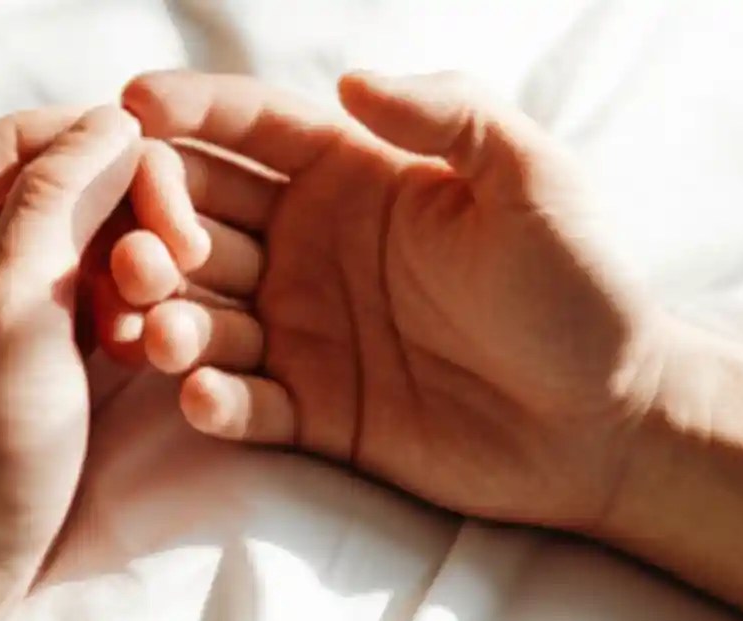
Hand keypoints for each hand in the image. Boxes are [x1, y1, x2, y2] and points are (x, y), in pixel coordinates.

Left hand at [0, 105, 142, 597]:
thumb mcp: (15, 312)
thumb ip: (60, 204)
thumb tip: (114, 123)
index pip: (20, 140)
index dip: (101, 148)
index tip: (171, 185)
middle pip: (53, 189)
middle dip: (124, 220)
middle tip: (178, 264)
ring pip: (76, 244)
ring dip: (128, 272)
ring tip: (150, 325)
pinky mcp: (13, 346)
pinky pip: (79, 297)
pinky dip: (117, 313)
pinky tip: (140, 348)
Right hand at [105, 71, 669, 531]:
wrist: (607, 419)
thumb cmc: (579, 287)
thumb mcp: (530, 179)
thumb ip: (447, 115)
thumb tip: (352, 79)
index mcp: (354, 177)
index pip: (251, 130)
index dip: (193, 111)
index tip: (136, 106)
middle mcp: (311, 247)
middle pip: (200, 218)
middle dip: (156, 224)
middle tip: (146, 251)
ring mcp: (305, 330)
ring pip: (204, 311)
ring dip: (169, 316)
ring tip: (163, 331)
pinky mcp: (313, 410)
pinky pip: (244, 402)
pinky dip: (215, 400)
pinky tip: (208, 397)